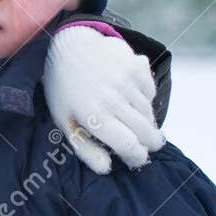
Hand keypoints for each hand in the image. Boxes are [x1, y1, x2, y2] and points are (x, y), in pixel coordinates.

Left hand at [44, 25, 163, 173]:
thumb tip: (106, 168)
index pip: (129, 145)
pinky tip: (132, 97)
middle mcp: (113, 97)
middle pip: (145, 131)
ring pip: (148, 112)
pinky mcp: (136, 65)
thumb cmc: (64, 91)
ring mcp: (127, 80)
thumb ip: (85, 149)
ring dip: (147, 121)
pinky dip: (146, 98)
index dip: (138, 156)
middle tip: (151, 146)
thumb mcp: (65, 122)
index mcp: (94, 115)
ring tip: (139, 123)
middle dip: (150, 142)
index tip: (138, 159)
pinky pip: (150, 91)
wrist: (69, 47)